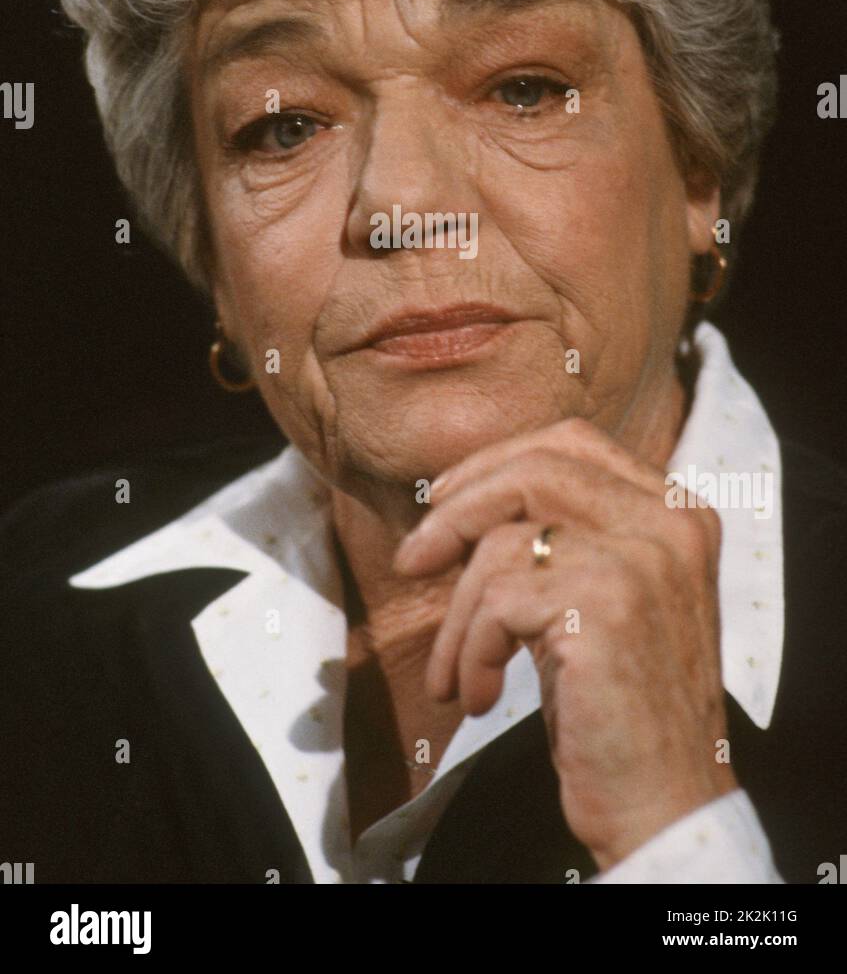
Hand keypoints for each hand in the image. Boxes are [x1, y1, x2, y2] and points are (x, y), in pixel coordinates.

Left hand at [392, 417, 737, 870]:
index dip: (493, 465)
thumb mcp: (601, 599)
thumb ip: (561, 539)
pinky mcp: (606, 607)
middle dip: (454, 514)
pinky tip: (480, 696)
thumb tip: (456, 502)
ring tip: (458, 674)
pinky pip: (496, 601)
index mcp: (677, 513)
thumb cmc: (619, 706)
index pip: (571, 443)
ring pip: (502, 543)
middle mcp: (670, 524)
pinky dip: (469, 650)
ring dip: (458, 615)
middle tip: (412, 564)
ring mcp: (643, 561)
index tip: (442, 506)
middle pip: (533, 471)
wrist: (666, 805)